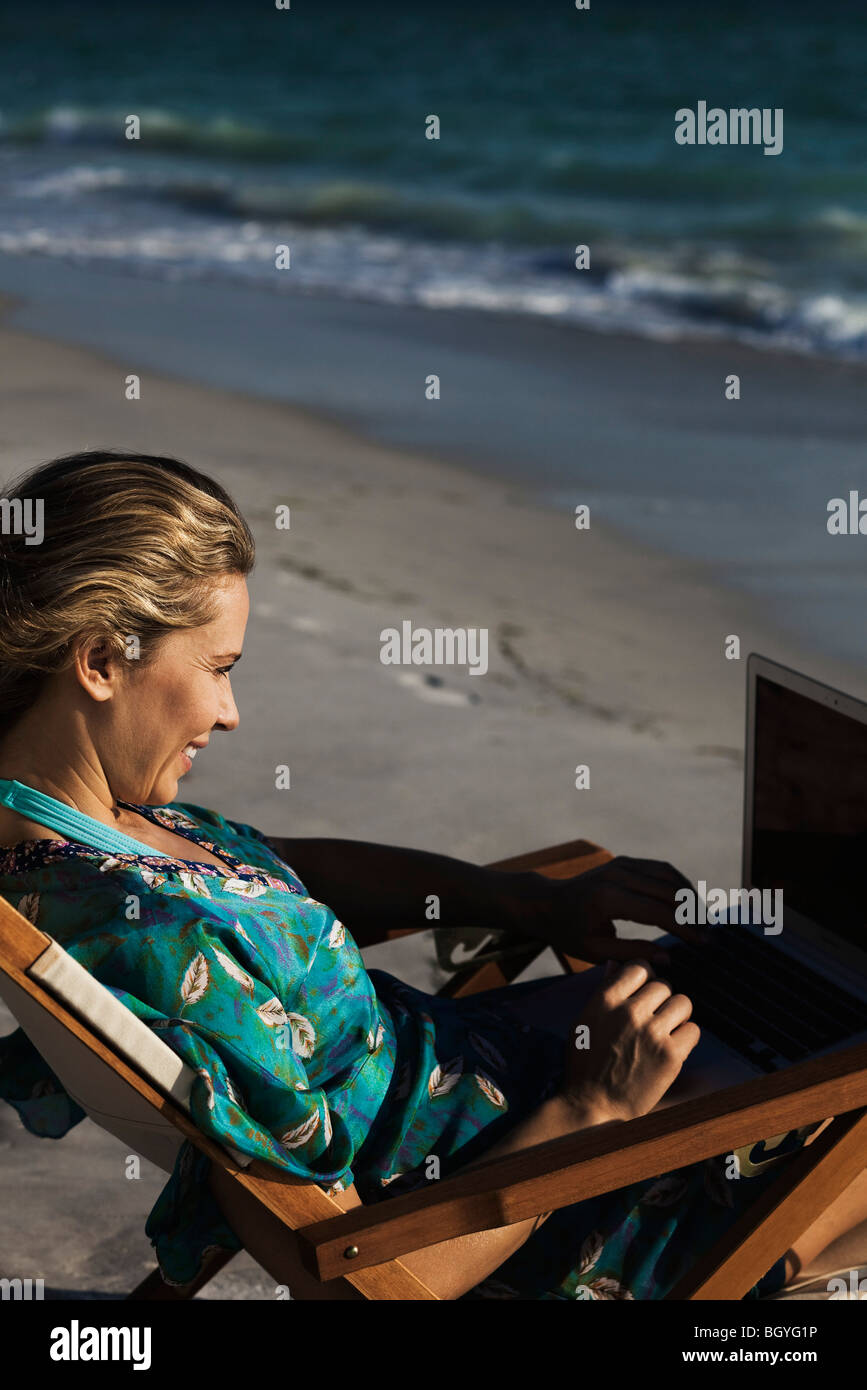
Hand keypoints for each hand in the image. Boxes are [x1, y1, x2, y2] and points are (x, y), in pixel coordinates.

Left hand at [522, 855, 709, 968]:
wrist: (547, 902)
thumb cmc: (568, 931)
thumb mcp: (595, 951)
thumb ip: (632, 953)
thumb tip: (669, 957)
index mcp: (608, 898)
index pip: (657, 911)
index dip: (684, 927)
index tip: (703, 942)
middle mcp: (617, 875)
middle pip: (667, 890)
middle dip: (693, 913)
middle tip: (710, 934)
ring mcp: (621, 864)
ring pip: (668, 875)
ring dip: (690, 896)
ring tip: (704, 920)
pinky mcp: (625, 862)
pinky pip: (660, 869)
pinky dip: (678, 884)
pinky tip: (689, 903)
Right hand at [560, 958, 700, 1121]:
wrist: (593, 1107)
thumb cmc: (585, 1065)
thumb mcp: (584, 1022)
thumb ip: (603, 992)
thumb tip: (615, 964)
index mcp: (606, 1000)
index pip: (640, 967)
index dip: (645, 979)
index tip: (644, 994)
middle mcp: (629, 1011)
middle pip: (664, 985)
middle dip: (661, 1001)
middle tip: (654, 1020)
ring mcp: (652, 1033)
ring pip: (683, 1003)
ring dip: (677, 1016)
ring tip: (666, 1032)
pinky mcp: (670, 1055)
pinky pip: (693, 1030)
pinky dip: (686, 1039)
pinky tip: (673, 1048)